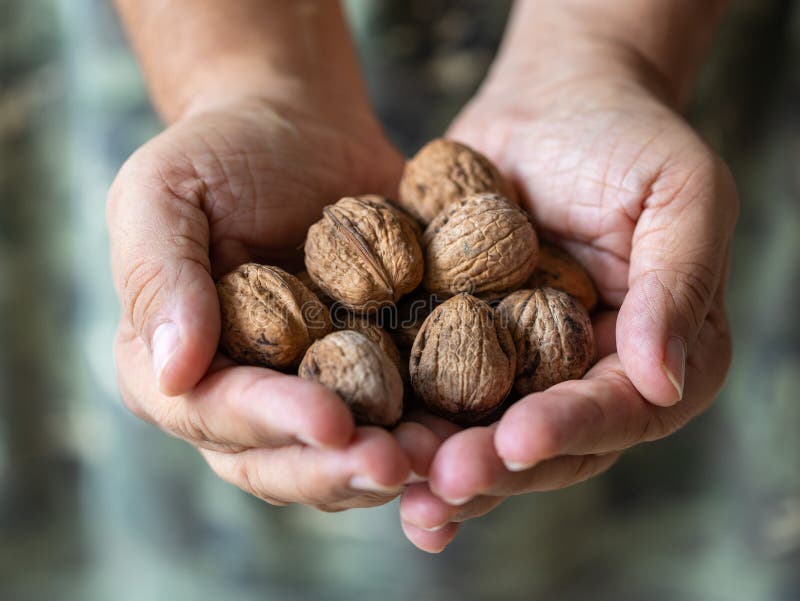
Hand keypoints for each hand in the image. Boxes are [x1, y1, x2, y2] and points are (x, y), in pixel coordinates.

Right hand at [108, 93, 440, 509]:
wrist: (302, 130)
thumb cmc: (222, 151)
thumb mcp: (164, 191)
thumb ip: (160, 275)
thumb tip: (174, 373)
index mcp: (176, 364)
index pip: (215, 413)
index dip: (272, 425)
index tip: (332, 423)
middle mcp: (241, 394)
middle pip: (279, 461)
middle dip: (336, 470)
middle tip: (395, 465)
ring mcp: (309, 388)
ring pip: (341, 455)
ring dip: (390, 465)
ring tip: (444, 456)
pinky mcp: (370, 371)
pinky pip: (397, 415)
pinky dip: (430, 429)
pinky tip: (468, 430)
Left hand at [400, 65, 736, 550]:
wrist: (550, 104)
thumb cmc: (627, 138)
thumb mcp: (682, 193)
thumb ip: (679, 282)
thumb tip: (663, 379)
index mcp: (650, 356)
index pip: (619, 411)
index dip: (571, 430)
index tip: (520, 439)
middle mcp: (583, 379)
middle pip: (542, 445)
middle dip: (493, 467)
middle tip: (441, 480)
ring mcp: (517, 369)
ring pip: (477, 431)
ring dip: (434, 461)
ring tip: (390, 473)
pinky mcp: (455, 346)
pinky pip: (426, 390)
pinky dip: (396, 418)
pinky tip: (356, 443)